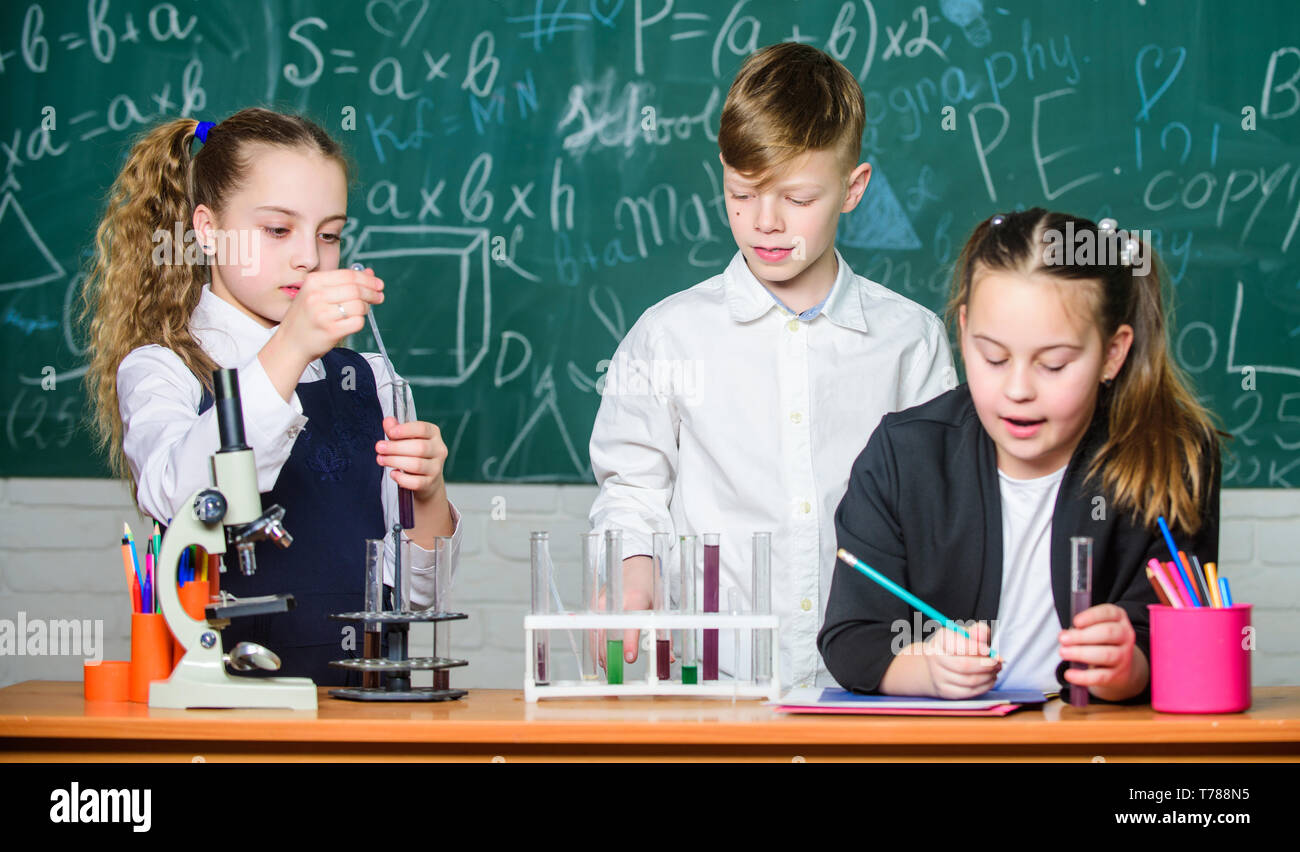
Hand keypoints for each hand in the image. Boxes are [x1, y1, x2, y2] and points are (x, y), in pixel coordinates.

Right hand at [276, 266, 383, 363]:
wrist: (290, 344)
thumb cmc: (305, 318)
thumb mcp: (317, 294)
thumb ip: (342, 283)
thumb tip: (369, 273)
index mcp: (313, 282)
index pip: (348, 275)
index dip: (368, 279)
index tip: (378, 284)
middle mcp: (316, 296)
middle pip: (356, 289)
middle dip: (372, 293)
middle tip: (379, 297)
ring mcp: (323, 314)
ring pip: (358, 305)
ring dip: (365, 308)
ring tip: (361, 311)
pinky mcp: (331, 330)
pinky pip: (357, 322)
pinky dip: (360, 322)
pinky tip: (353, 322)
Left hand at [375, 417, 447, 501]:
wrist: (427, 478)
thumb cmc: (415, 454)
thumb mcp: (406, 439)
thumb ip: (396, 430)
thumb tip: (387, 421)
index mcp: (433, 434)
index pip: (422, 429)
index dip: (406, 430)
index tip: (391, 433)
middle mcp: (438, 450)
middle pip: (419, 447)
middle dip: (396, 447)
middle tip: (379, 448)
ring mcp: (436, 467)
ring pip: (417, 465)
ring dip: (395, 461)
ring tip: (381, 459)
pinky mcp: (430, 482)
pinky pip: (416, 482)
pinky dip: (402, 479)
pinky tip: (393, 474)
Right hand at [592, 555, 654, 669]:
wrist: (634, 565)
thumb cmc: (649, 585)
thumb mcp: (660, 607)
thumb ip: (663, 634)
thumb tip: (669, 658)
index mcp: (636, 599)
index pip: (630, 625)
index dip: (629, 643)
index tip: (629, 658)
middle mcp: (616, 600)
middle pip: (608, 633)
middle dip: (609, 654)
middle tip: (613, 670)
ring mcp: (602, 602)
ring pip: (596, 632)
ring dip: (599, 651)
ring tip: (605, 665)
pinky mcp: (594, 604)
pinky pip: (592, 627)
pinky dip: (595, 641)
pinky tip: (599, 653)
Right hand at [920, 622, 1001, 698]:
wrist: (939, 664)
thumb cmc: (958, 647)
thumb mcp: (967, 634)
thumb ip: (978, 631)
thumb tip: (981, 635)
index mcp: (941, 639)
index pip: (959, 645)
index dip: (978, 649)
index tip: (992, 652)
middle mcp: (935, 657)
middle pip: (964, 665)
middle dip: (986, 666)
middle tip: (998, 664)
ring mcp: (938, 675)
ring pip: (968, 681)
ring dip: (987, 677)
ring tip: (994, 671)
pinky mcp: (944, 690)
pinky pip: (968, 692)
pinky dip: (983, 687)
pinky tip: (989, 680)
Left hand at [1059, 604, 1139, 697]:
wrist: (1120, 667)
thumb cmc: (1101, 641)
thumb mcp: (1094, 628)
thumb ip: (1080, 628)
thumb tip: (1065, 635)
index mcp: (1118, 618)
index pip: (1109, 613)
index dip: (1091, 616)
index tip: (1075, 621)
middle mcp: (1125, 635)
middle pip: (1108, 633)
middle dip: (1082, 636)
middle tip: (1063, 639)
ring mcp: (1124, 656)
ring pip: (1106, 654)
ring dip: (1081, 653)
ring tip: (1063, 652)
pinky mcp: (1117, 675)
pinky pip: (1101, 676)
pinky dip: (1083, 676)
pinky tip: (1070, 674)